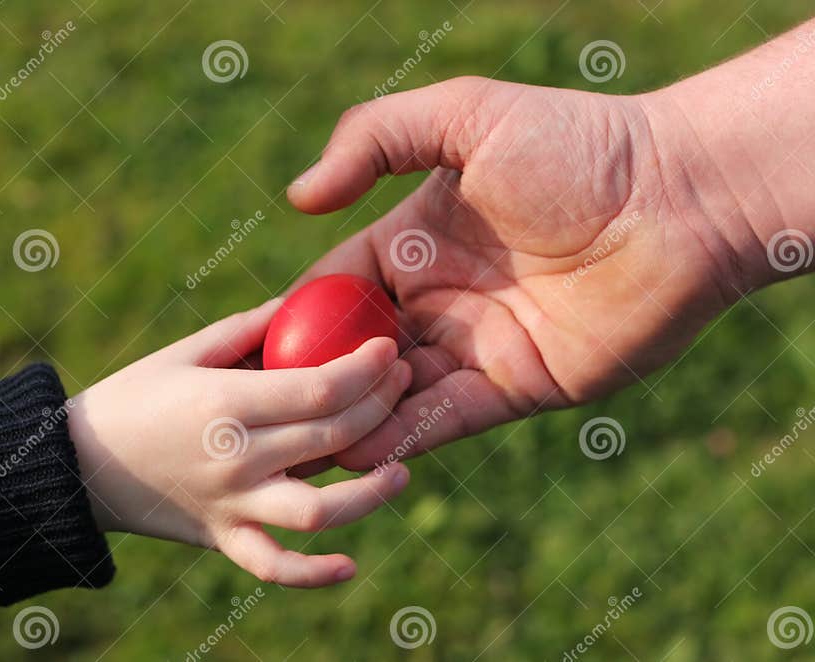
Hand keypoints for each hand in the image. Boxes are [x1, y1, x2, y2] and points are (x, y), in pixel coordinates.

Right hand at [66, 298, 411, 587]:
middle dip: (381, 407)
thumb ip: (245, 329)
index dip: (365, 368)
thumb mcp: (183, 352)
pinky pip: (274, 566)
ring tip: (403, 472)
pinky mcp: (222, 539)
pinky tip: (350, 566)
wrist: (77, 465)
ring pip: (318, 512)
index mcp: (226, 403)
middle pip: (332, 437)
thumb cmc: (133, 397)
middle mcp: (235, 458)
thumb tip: (299, 304)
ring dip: (370, 494)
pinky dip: (313, 574)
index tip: (388, 347)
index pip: (319, 387)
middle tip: (404, 383)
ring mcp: (231, 505)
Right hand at [287, 76, 750, 468]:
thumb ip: (374, 138)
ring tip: (300, 441)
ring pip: (393, 391)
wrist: (679, 198)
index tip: (254, 347)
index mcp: (414, 240)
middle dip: (316, 377)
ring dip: (351, 415)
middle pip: (355, 347)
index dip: (296, 316)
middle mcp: (437, 298)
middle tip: (268, 411)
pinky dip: (402, 437)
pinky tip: (356, 450)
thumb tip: (300, 197)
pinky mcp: (514, 386)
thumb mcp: (465, 115)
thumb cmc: (576, 147)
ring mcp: (473, 346)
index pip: (335, 286)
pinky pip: (445, 418)